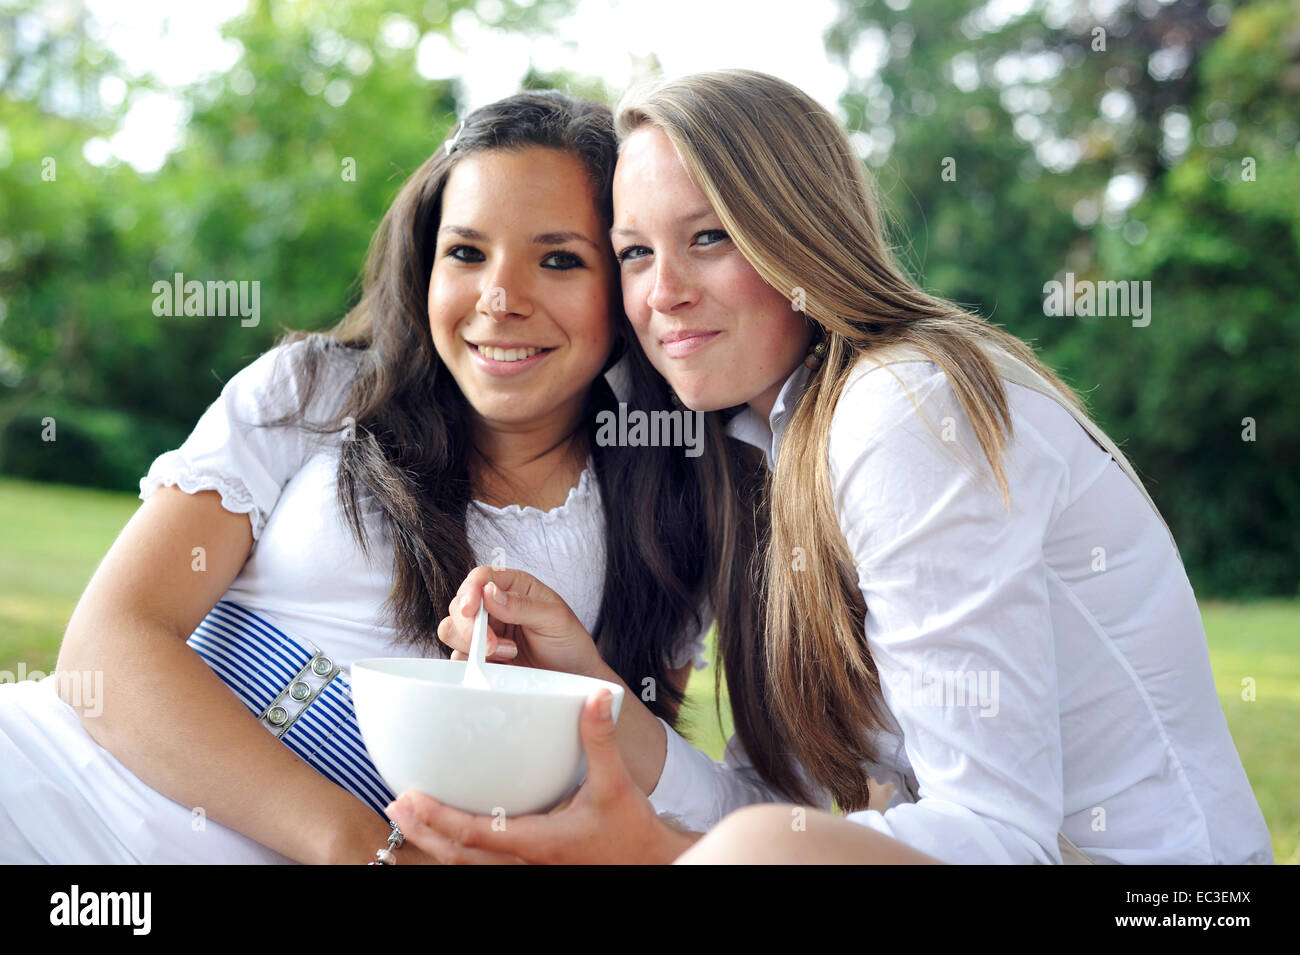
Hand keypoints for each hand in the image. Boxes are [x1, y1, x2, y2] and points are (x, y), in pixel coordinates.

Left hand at [384, 689, 697, 863]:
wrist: (650, 863)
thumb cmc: (631, 832)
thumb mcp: (616, 782)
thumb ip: (599, 738)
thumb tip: (596, 696)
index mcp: (537, 842)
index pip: (474, 834)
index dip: (438, 818)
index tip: (410, 798)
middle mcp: (523, 862)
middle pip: (457, 856)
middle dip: (422, 832)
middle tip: (394, 806)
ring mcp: (524, 869)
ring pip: (466, 865)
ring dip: (434, 842)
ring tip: (408, 817)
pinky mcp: (530, 868)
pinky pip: (482, 865)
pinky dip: (457, 849)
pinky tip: (445, 832)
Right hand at [437, 566, 602, 677]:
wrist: (573, 676)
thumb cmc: (569, 641)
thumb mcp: (554, 618)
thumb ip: (521, 605)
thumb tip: (488, 593)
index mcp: (513, 586)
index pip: (480, 577)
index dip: (470, 591)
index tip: (470, 610)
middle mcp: (494, 605)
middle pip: (459, 605)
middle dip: (470, 627)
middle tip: (493, 645)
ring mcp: (484, 631)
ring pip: (452, 629)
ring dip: (471, 645)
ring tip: (507, 654)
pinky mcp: (480, 656)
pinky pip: (458, 656)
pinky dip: (471, 663)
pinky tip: (499, 666)